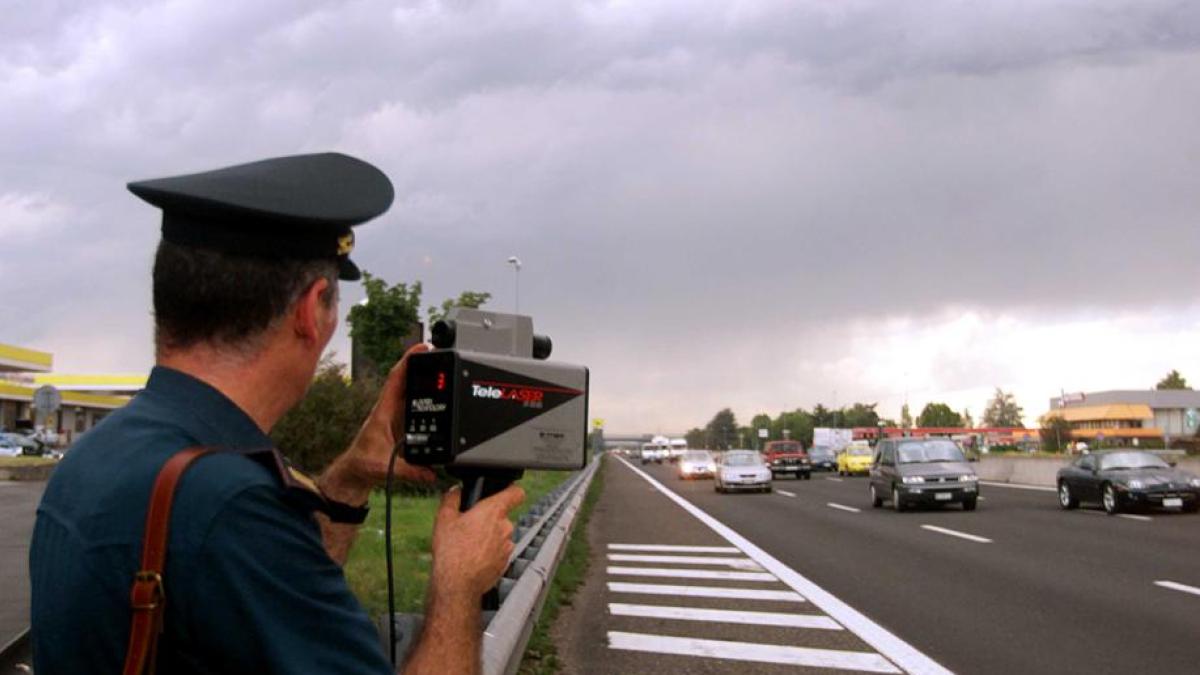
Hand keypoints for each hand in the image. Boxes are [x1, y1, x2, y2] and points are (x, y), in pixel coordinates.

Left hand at [339, 344, 437, 490]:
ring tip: (439, 363)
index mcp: (384, 411)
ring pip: (409, 388)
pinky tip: (435, 388)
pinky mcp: (401, 422)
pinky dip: (423, 392)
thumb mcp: (385, 467)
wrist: (357, 470)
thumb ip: (409, 471)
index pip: (396, 379)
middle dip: (420, 362)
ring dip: (422, 375)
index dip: (408, 361)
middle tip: (437, 350)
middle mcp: (390, 409)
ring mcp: (396, 414)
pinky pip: (413, 401)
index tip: (421, 349)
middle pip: (406, 379)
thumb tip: (430, 472)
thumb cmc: (363, 463)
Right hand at [430, 484, 525, 599]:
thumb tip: (456, 491)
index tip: (506, 491)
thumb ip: (452, 498)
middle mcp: (505, 527)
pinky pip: (499, 551)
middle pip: (502, 516)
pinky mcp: (505, 562)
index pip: (516, 493)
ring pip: (500, 535)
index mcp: (493, 511)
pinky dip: (490, 552)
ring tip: (469, 545)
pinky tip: (473, 557)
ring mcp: (507, 546)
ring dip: (489, 537)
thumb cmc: (451, 552)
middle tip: (470, 526)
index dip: (511, 490)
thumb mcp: (444, 519)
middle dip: (488, 519)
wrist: (457, 584)